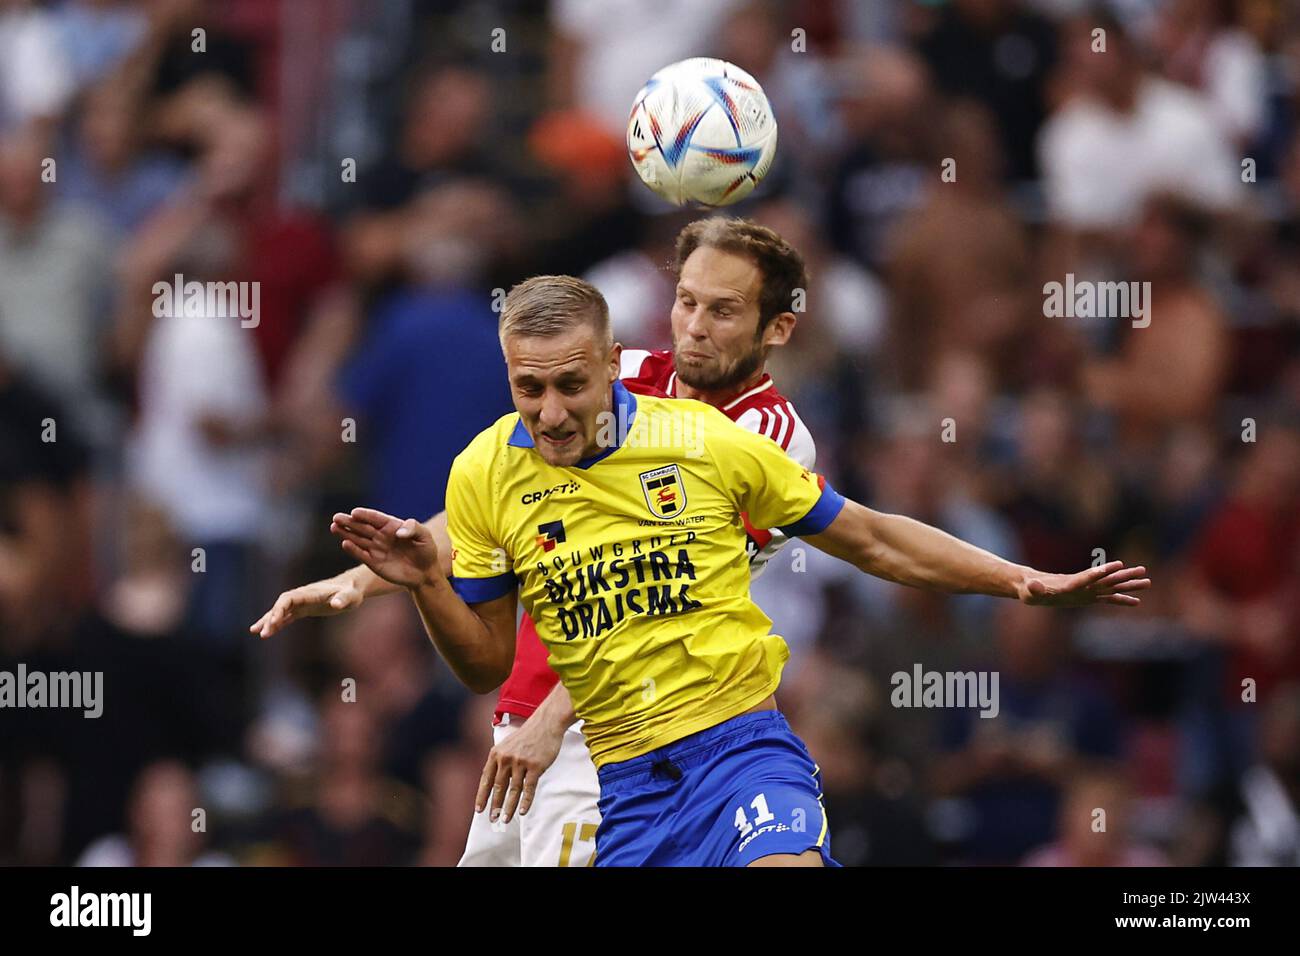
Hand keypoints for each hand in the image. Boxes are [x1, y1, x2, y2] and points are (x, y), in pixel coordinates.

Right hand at [249, 575, 364, 638]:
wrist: (352, 588)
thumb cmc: (352, 592)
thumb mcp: (350, 597)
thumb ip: (343, 599)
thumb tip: (336, 604)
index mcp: (309, 592)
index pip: (288, 599)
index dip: (279, 609)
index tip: (273, 621)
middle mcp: (302, 596)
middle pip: (281, 605)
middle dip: (271, 618)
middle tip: (262, 633)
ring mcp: (302, 602)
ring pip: (281, 611)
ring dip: (269, 621)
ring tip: (256, 632)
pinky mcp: (305, 609)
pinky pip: (287, 616)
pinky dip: (278, 623)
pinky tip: (269, 632)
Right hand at [330, 507, 437, 588]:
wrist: (424, 573)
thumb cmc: (426, 551)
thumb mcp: (424, 536)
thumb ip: (412, 528)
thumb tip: (398, 532)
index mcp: (392, 526)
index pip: (376, 518)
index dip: (365, 515)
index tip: (354, 512)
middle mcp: (381, 536)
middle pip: (362, 527)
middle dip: (349, 522)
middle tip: (336, 517)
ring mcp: (376, 549)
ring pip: (358, 539)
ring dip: (346, 533)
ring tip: (334, 527)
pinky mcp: (373, 562)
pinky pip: (361, 555)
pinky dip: (353, 550)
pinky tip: (345, 544)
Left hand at [475, 717, 566, 824]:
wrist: (546, 723)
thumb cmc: (528, 735)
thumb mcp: (508, 744)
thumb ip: (500, 760)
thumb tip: (494, 781)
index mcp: (496, 753)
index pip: (486, 779)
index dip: (482, 796)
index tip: (479, 809)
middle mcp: (506, 758)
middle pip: (499, 787)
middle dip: (495, 806)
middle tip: (493, 820)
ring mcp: (521, 762)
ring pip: (513, 790)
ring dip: (509, 807)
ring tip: (506, 819)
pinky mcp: (536, 766)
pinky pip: (529, 788)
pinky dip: (526, 801)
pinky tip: (523, 811)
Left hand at [1018, 560, 1149, 606]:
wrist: (1031, 586)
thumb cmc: (1029, 589)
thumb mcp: (1029, 591)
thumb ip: (1033, 589)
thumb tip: (1033, 586)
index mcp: (1070, 583)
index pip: (1088, 577)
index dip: (1102, 571)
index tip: (1118, 565)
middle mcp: (1082, 585)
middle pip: (1106, 579)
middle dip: (1124, 575)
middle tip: (1143, 570)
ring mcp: (1087, 591)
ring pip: (1112, 587)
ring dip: (1129, 585)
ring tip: (1147, 581)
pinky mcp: (1088, 598)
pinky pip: (1108, 599)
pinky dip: (1122, 600)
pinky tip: (1136, 601)